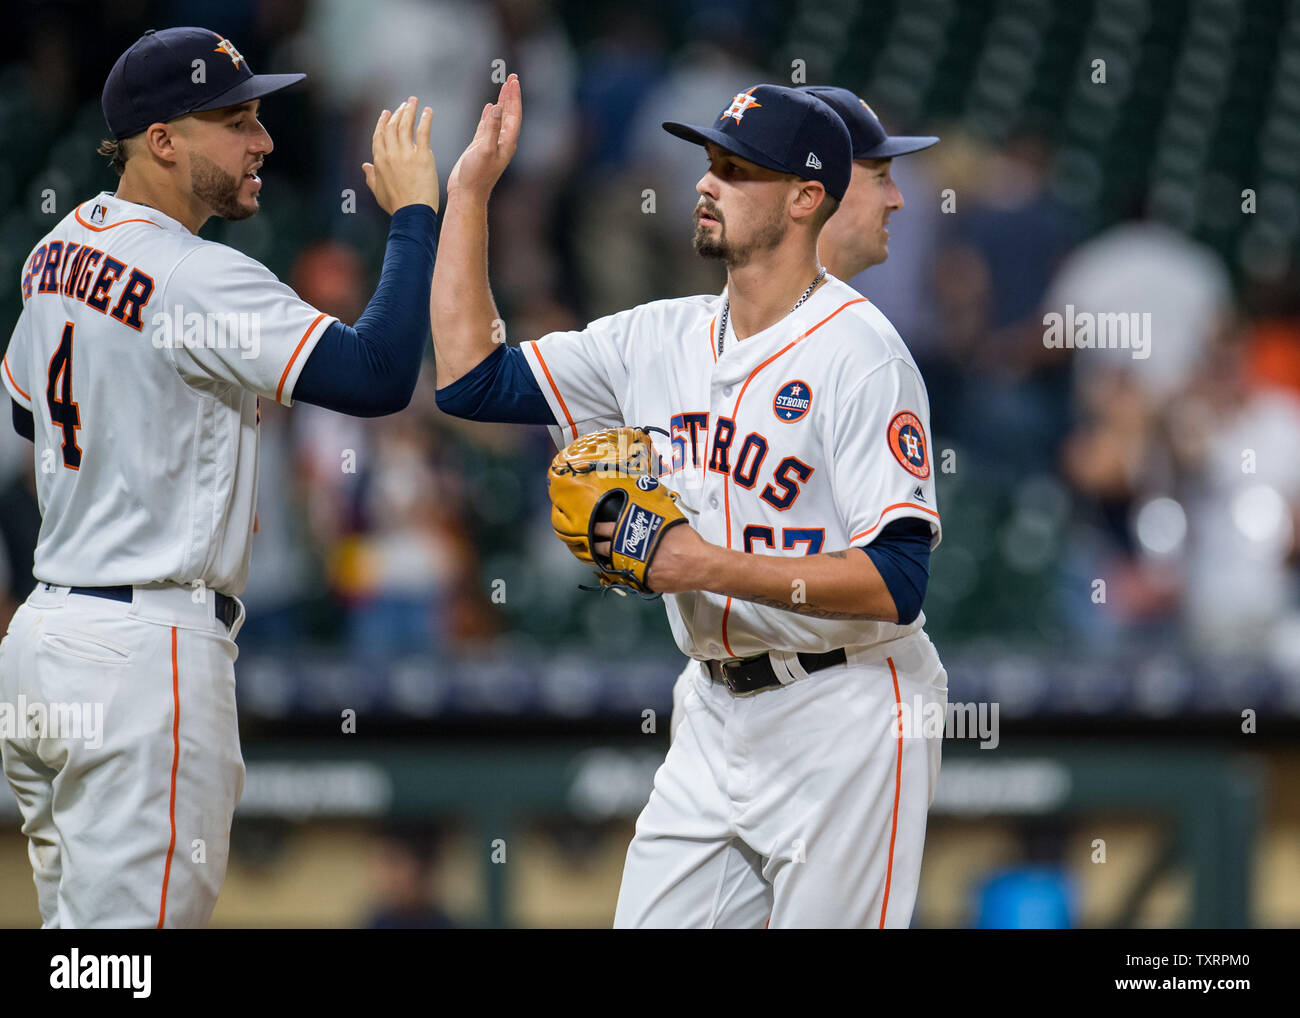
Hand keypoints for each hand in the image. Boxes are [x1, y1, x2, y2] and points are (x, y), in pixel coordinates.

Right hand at [363, 96, 439, 214]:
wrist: (412, 213)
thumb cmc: (396, 205)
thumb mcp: (378, 191)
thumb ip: (371, 177)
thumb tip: (365, 166)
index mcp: (379, 160)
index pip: (379, 135)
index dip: (383, 122)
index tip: (387, 113)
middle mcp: (390, 154)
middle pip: (392, 127)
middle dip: (397, 113)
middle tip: (403, 104)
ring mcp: (406, 154)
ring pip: (405, 126)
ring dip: (409, 111)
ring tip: (413, 101)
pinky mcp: (422, 156)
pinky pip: (423, 133)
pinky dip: (425, 120)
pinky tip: (428, 111)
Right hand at [447, 74, 521, 200]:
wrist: (467, 193)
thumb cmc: (476, 175)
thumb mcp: (484, 149)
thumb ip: (492, 128)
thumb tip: (497, 107)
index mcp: (507, 142)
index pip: (514, 114)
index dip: (514, 96)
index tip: (513, 80)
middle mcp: (502, 142)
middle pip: (509, 113)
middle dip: (510, 95)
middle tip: (512, 77)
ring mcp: (492, 144)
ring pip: (500, 117)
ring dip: (502, 102)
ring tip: (503, 88)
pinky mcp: (481, 146)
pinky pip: (488, 125)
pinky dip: (490, 114)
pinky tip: (489, 107)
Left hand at [594, 520, 709, 593]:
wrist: (700, 565)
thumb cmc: (688, 544)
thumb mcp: (668, 522)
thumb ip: (651, 520)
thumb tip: (644, 514)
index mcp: (637, 535)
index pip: (608, 529)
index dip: (598, 528)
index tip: (594, 527)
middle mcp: (633, 553)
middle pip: (605, 548)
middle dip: (598, 545)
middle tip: (595, 542)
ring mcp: (636, 570)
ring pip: (614, 565)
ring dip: (609, 560)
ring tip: (606, 556)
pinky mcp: (644, 582)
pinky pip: (631, 577)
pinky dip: (630, 572)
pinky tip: (629, 568)